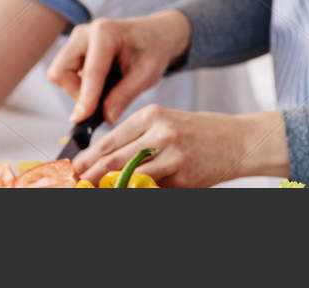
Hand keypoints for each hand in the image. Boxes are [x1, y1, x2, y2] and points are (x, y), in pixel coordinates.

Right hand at [46, 9, 189, 124]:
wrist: (156, 34)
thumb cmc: (154, 50)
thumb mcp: (148, 74)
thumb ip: (125, 95)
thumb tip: (106, 118)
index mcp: (105, 32)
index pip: (90, 72)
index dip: (85, 99)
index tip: (81, 120)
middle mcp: (84, 33)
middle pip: (60, 72)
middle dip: (76, 93)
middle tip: (102, 101)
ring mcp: (76, 40)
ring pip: (60, 75)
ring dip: (78, 91)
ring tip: (108, 90)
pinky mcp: (74, 49)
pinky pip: (66, 75)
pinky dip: (80, 86)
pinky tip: (103, 83)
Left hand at [73, 106, 288, 186]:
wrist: (239, 140)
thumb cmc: (201, 133)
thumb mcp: (167, 124)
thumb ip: (137, 139)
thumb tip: (102, 162)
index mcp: (152, 115)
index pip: (107, 141)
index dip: (83, 162)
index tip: (68, 173)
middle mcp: (160, 131)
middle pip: (111, 161)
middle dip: (88, 179)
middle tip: (71, 188)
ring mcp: (172, 155)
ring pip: (127, 177)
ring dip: (107, 189)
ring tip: (90, 192)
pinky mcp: (183, 176)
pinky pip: (151, 189)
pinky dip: (135, 193)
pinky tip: (126, 193)